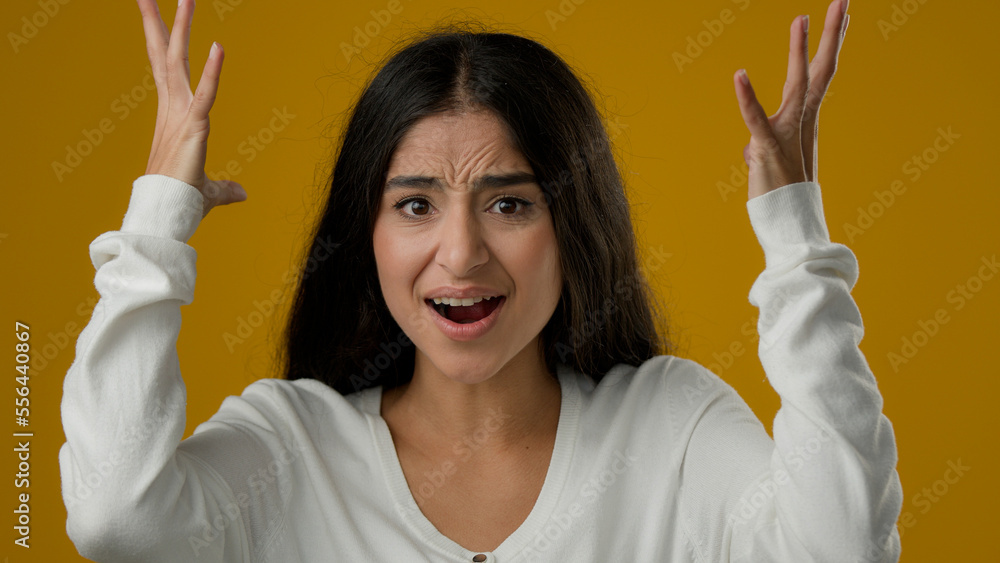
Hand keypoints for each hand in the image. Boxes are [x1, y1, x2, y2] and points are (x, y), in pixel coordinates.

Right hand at [137, 0, 245, 217]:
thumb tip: (242, 193)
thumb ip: (226, 186)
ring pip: (179, 62)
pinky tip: (219, 46)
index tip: (156, 14)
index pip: (166, 68)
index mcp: (174, 115)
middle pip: (166, 55)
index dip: (161, 39)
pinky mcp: (193, 128)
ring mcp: (180, 115)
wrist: (169, 217)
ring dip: (182, 29)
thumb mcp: (210, 189)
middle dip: (161, 21)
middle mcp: (172, 108)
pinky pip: (205, 94)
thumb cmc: (183, 203)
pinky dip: (212, 71)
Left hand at [733, 0, 849, 199]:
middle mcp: (801, 121)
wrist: (790, 227)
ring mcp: (787, 133)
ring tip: (800, 18)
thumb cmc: (781, 197)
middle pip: (821, 70)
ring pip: (796, 85)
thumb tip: (750, 147)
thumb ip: (761, 147)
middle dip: (831, 34)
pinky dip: (746, 97)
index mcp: (805, 121)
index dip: (829, 43)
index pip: (821, 74)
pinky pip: (755, 118)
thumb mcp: (770, 164)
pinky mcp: (766, 148)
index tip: (842, 13)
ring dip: (798, 52)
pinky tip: (739, 74)